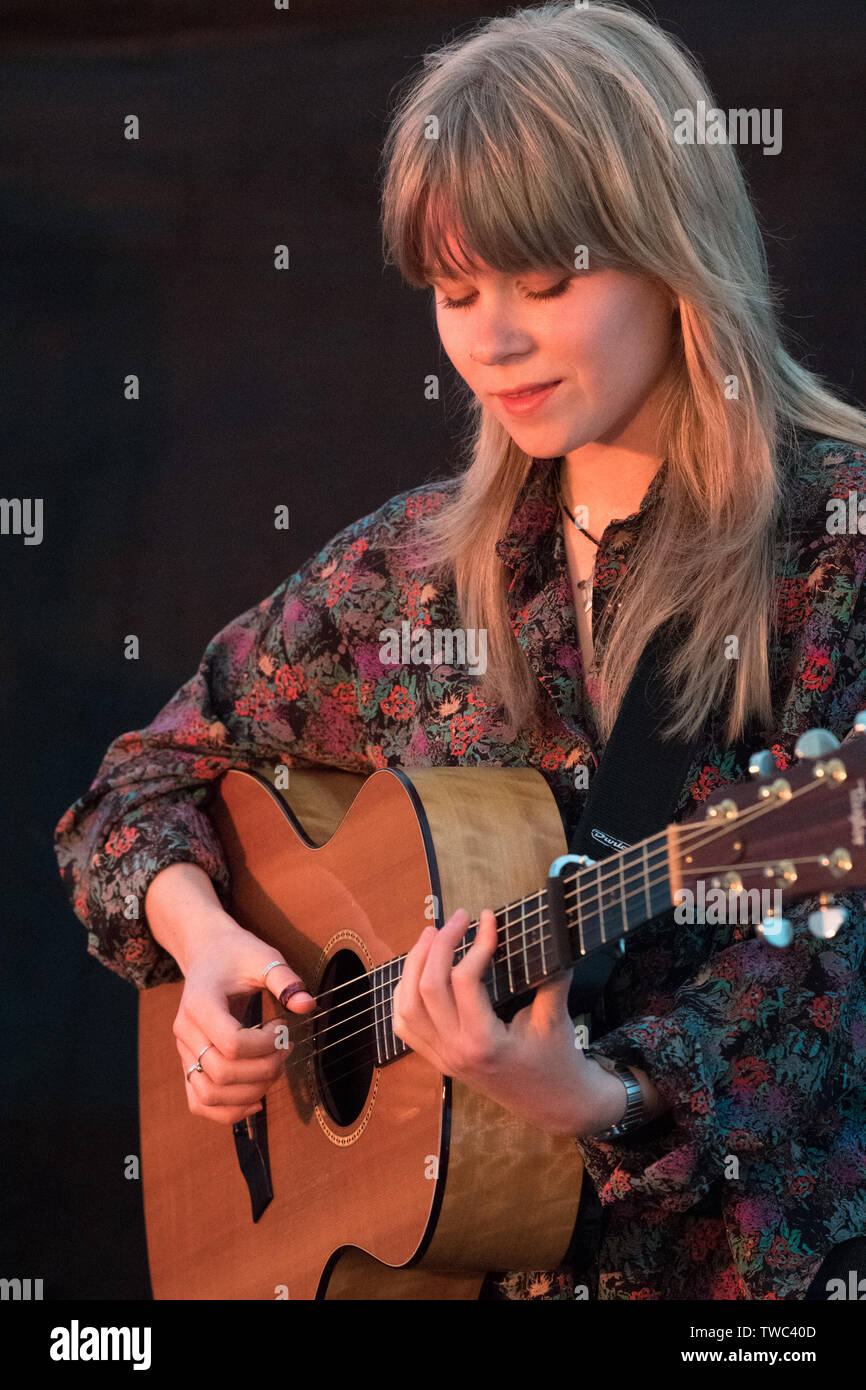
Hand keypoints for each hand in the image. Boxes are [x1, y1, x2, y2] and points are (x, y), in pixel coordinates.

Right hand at [171, 911, 316, 1125]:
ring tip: (273, 1068)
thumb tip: (308, 1005)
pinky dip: (228, 1111)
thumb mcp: (264, 956)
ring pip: (208, 1095)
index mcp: (199, 1003)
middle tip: (286, 1047)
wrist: (208, 954)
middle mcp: (185, 1032)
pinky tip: (257, 1099)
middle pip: (222, 1073)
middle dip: (264, 1069)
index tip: (283, 1026)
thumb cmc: (237, 954)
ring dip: (250, 1092)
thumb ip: (285, 980)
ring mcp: (184, 1052)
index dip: (265, 1044)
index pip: (231, 1044)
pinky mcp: (189, 1064)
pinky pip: (199, 1102)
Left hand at [391, 907, 632, 1134]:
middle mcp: (454, 1050)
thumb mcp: (556, 1018)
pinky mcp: (438, 1060)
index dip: (476, 943)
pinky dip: (403, 995)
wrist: (552, 1105)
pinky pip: (404, 1026)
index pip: (465, 981)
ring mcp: (441, 1057)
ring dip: (414, 965)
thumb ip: (551, 976)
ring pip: (407, 1005)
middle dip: (438, 945)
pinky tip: (417, 971)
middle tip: (459, 918)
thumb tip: (552, 932)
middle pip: (427, 987)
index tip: (489, 918)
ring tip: (431, 935)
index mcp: (484, 1042)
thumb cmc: (557, 1060)